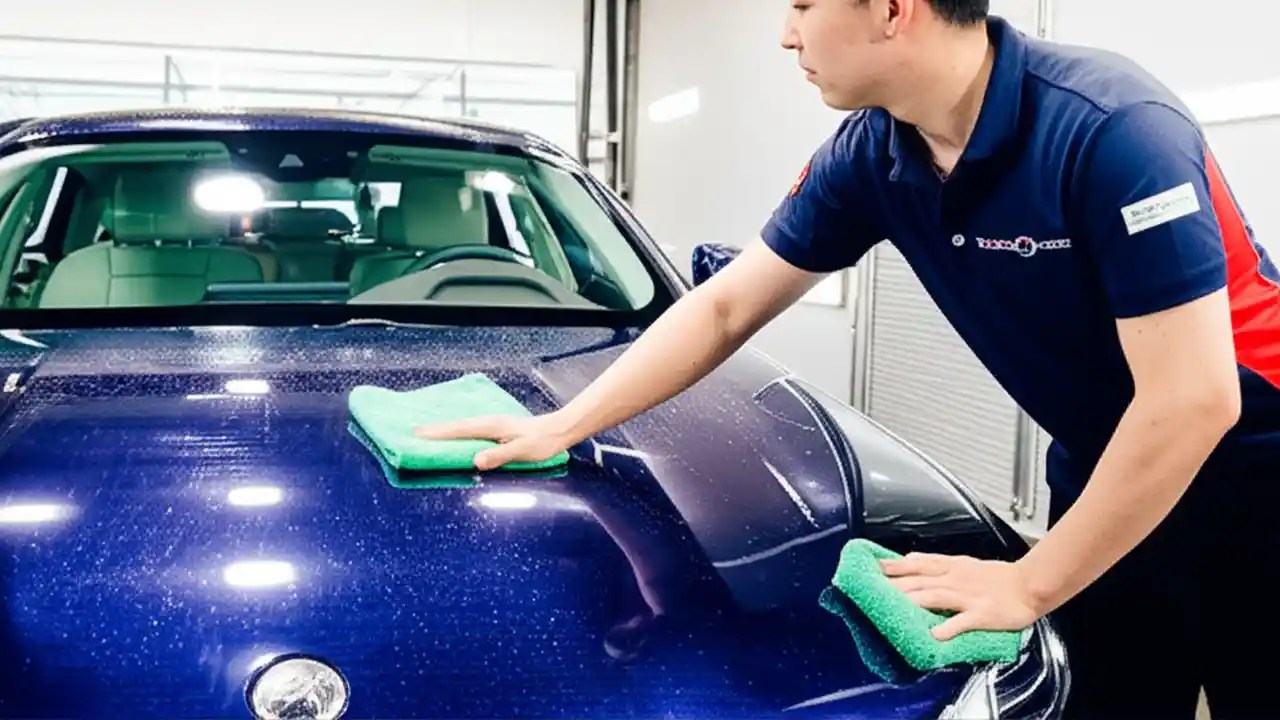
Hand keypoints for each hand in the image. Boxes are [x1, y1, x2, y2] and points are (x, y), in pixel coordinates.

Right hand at [413, 412, 573, 470]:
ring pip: (463, 426)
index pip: (460, 430)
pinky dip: (457, 431)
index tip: (419, 434)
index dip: (439, 433)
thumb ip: (500, 456)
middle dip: (436, 429)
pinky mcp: (496, 429)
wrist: (559, 431)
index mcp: (492, 427)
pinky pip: (470, 429)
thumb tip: (476, 460)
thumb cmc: (542, 442)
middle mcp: (490, 423)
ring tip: (427, 433)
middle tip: (414, 433)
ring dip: (445, 429)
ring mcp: (493, 424)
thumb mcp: (523, 451)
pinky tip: (454, 435)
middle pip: (457, 425)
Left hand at [879, 553, 1042, 640]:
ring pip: (936, 597)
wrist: (1029, 584)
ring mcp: (969, 597)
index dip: (894, 566)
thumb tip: (909, 559)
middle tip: (872, 589)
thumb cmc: (997, 577)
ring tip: (895, 608)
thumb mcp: (963, 563)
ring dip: (915, 602)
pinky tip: (935, 634)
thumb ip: (936, 563)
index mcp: (951, 567)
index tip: (872, 567)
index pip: (916, 564)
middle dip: (895, 585)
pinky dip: (949, 627)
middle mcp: (955, 579)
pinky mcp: (983, 614)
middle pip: (920, 581)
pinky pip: (963, 621)